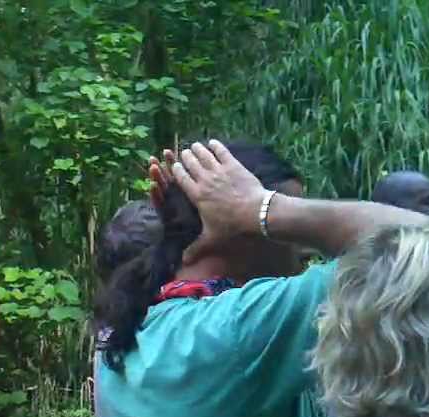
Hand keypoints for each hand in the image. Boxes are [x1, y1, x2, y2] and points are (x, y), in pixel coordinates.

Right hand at [158, 140, 269, 264]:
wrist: (254, 212)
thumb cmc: (231, 226)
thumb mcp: (212, 238)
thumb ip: (196, 248)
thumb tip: (184, 263)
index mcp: (196, 195)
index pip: (181, 178)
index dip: (176, 170)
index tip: (174, 165)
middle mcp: (205, 179)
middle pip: (191, 163)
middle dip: (185, 157)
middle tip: (183, 153)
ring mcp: (219, 170)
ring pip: (204, 154)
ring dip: (198, 149)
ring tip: (195, 145)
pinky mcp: (233, 165)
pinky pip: (222, 151)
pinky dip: (216, 146)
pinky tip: (213, 142)